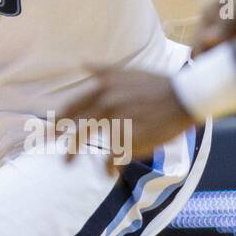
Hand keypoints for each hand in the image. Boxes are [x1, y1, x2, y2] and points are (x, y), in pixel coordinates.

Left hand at [62, 67, 195, 172]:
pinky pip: (113, 159)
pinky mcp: (130, 139)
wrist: (184, 96)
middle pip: (80, 129)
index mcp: (104, 88)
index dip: (60, 121)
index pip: (73, 107)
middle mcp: (107, 104)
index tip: (51, 131)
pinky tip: (111, 173)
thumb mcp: (128, 71)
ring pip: (95, 145)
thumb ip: (104, 70)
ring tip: (81, 168)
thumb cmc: (158, 84)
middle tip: (63, 161)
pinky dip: (110, 168)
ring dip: (84, 158)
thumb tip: (83, 63)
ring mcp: (118, 122)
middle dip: (68, 146)